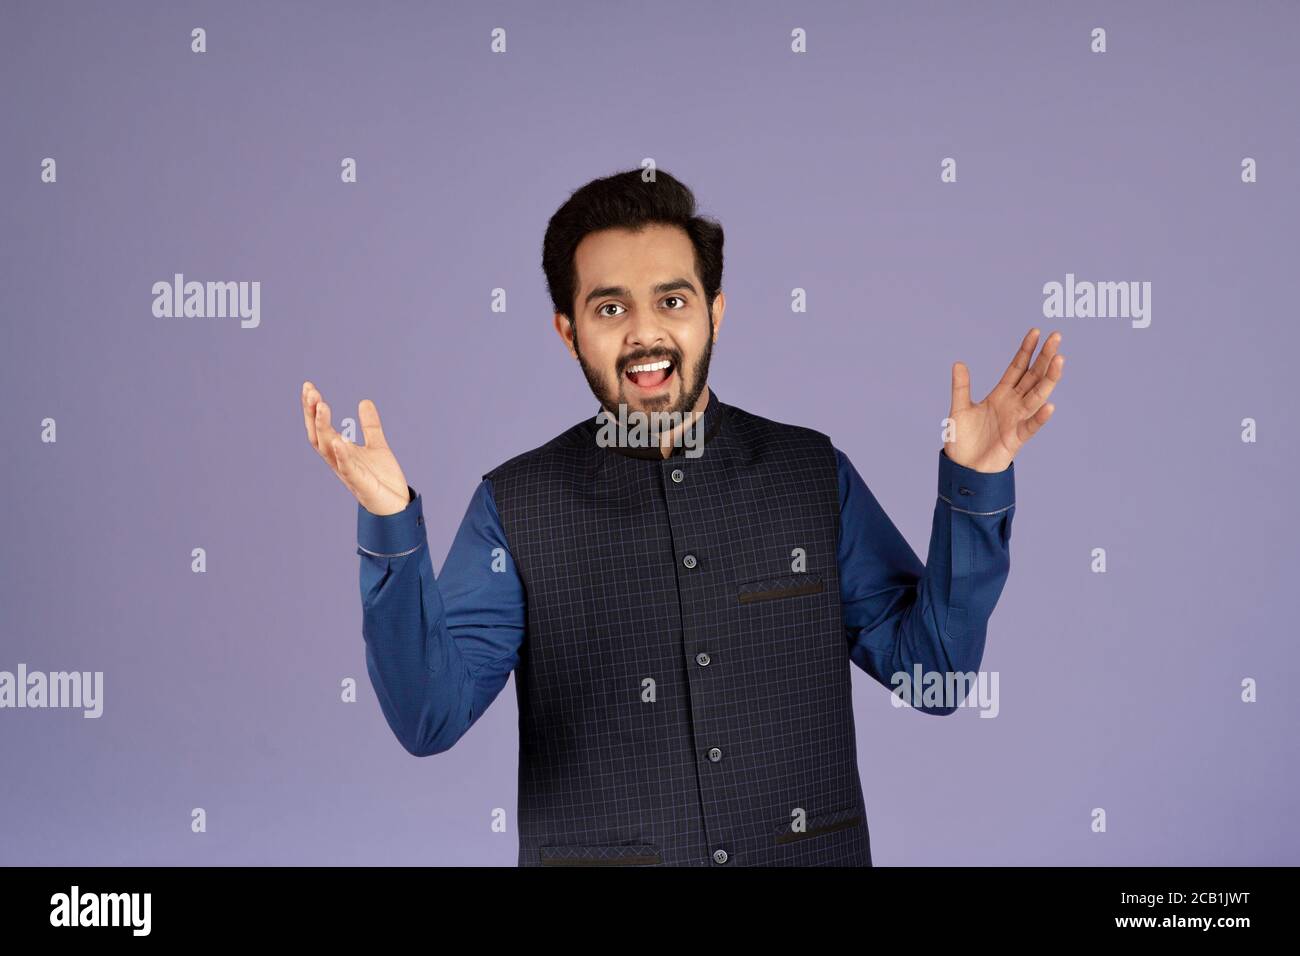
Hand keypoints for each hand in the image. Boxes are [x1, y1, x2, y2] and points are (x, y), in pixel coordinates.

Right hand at [301, 381, 410, 515]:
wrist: (397, 505)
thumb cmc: (382, 479)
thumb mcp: (377, 445)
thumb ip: (370, 425)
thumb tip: (364, 401)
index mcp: (340, 452)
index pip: (320, 428)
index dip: (313, 409)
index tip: (309, 386)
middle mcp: (339, 462)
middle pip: (318, 435)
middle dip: (312, 414)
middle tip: (311, 391)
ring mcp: (348, 473)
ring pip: (328, 450)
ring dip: (323, 428)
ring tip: (322, 406)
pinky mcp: (361, 485)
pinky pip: (348, 469)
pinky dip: (342, 455)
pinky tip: (340, 441)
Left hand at [945, 328, 1063, 472]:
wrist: (963, 468)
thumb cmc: (963, 440)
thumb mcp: (959, 409)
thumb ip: (961, 387)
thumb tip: (959, 363)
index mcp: (1001, 395)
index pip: (1017, 368)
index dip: (1026, 350)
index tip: (1036, 331)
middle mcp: (1013, 404)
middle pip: (1033, 376)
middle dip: (1045, 357)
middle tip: (1057, 336)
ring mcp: (1016, 420)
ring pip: (1037, 396)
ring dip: (1048, 379)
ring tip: (1060, 360)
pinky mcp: (1015, 439)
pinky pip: (1030, 427)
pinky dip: (1039, 417)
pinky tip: (1049, 405)